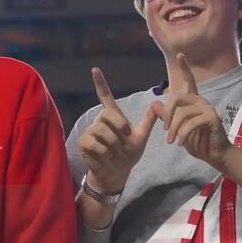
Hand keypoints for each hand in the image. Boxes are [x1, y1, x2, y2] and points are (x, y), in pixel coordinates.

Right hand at [77, 68, 158, 192]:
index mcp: (113, 117)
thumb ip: (148, 121)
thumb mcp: (141, 138)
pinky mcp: (84, 142)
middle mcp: (100, 121)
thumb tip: (157, 103)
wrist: (117, 173)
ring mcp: (90, 131)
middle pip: (109, 114)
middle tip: (124, 139)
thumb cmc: (127, 155)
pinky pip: (96, 143)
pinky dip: (105, 152)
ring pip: (104, 131)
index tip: (95, 69)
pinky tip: (106, 156)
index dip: (100, 84)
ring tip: (114, 152)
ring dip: (114, 145)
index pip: (105, 97)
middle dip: (120, 127)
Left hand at [150, 54, 233, 170]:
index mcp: (192, 101)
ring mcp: (207, 108)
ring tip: (172, 141)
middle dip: (166, 114)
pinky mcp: (212, 118)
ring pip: (181, 113)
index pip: (188, 81)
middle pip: (176, 97)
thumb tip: (153, 103)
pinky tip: (181, 143)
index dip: (184, 68)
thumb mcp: (177, 128)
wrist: (214, 154)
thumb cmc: (196, 140)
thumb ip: (167, 116)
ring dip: (173, 129)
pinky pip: (190, 123)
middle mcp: (200, 101)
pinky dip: (182, 135)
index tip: (180, 54)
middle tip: (165, 130)